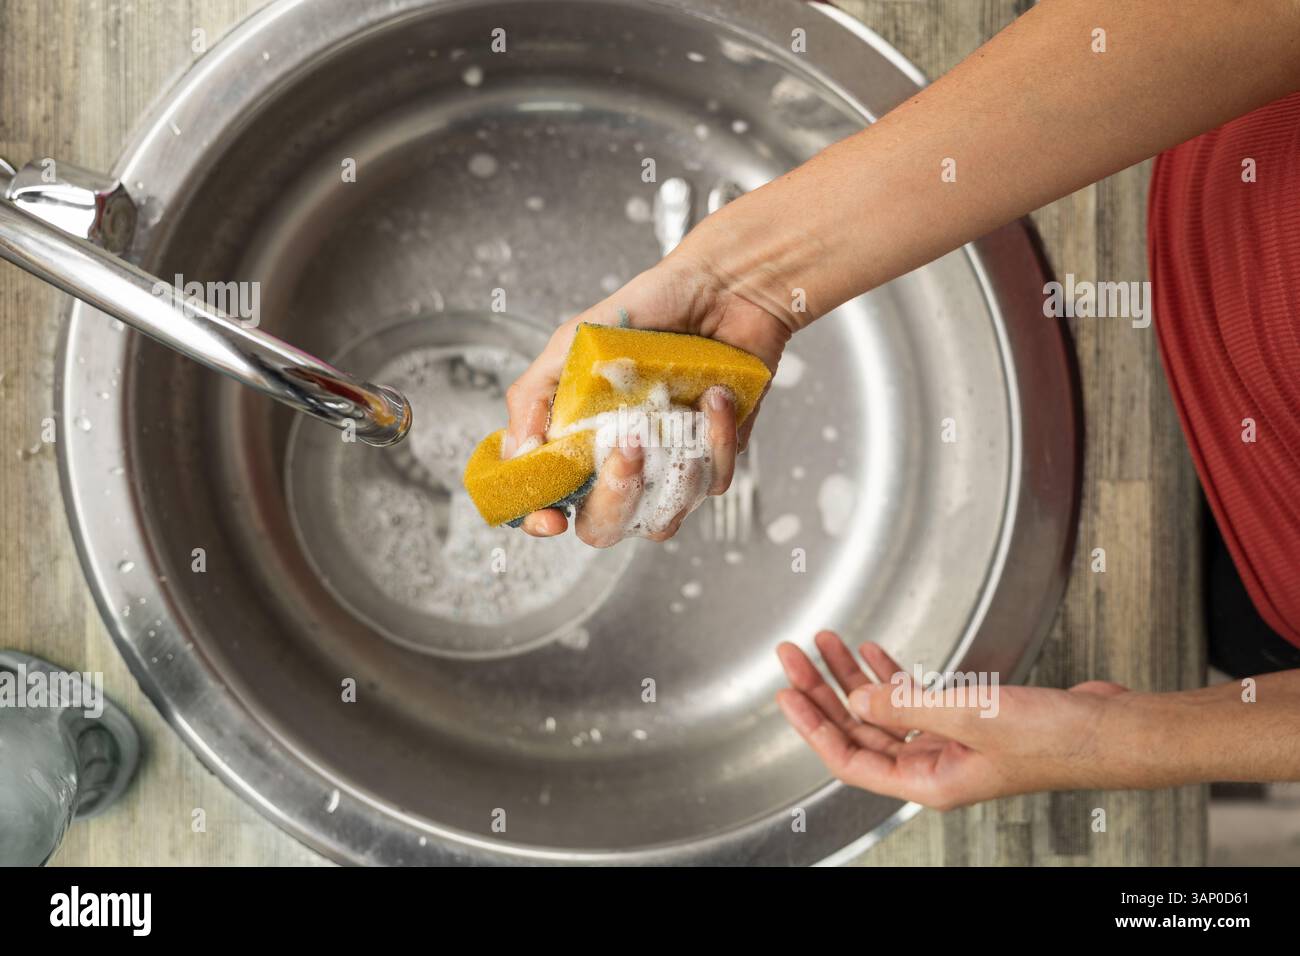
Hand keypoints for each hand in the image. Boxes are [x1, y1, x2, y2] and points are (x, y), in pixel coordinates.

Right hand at [504, 250, 791, 545]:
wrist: (719, 286)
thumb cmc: (644, 311)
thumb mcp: (572, 344)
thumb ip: (536, 396)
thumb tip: (519, 452)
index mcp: (578, 442)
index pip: (549, 502)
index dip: (542, 519)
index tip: (551, 517)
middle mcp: (619, 464)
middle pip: (603, 526)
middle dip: (615, 496)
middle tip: (628, 446)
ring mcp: (668, 468)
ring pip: (664, 518)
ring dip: (674, 472)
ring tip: (682, 411)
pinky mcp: (716, 458)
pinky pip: (715, 481)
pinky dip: (716, 439)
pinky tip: (715, 396)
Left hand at [776, 631, 1131, 809]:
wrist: (1111, 730)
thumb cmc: (1056, 740)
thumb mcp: (971, 717)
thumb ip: (907, 706)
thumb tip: (856, 699)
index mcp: (927, 782)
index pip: (849, 759)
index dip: (813, 726)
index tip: (785, 692)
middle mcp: (933, 766)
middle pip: (859, 729)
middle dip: (824, 690)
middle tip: (794, 656)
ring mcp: (950, 743)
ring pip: (884, 710)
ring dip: (853, 676)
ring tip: (826, 642)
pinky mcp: (969, 720)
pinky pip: (915, 700)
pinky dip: (892, 675)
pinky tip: (873, 653)